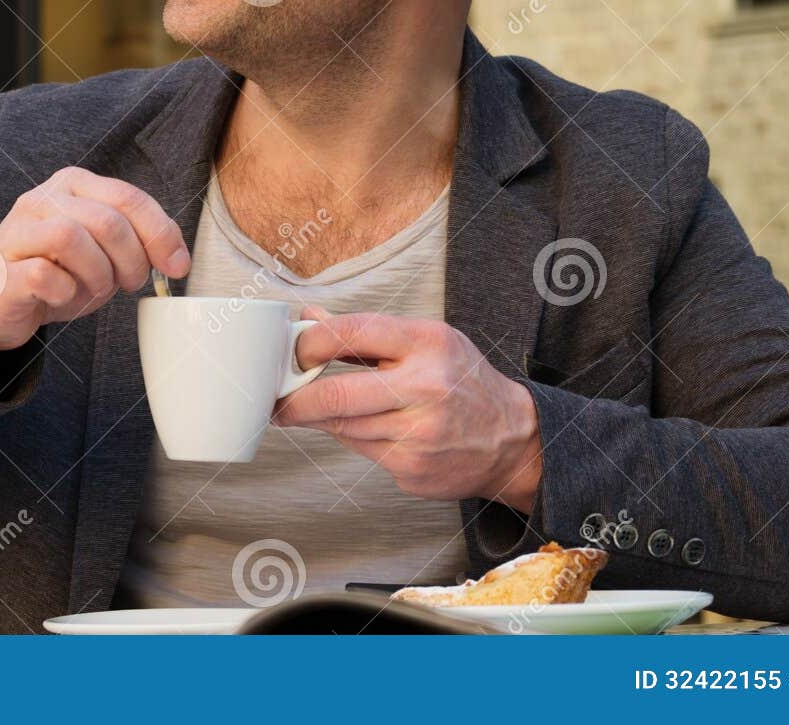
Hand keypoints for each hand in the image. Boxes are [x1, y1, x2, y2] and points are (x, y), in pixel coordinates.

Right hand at [0, 167, 190, 366]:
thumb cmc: (55, 274)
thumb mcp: (102, 253)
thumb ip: (135, 242)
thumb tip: (177, 258)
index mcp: (74, 185)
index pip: (129, 198)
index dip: (161, 234)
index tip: (177, 267)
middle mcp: (43, 198)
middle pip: (107, 220)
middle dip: (132, 260)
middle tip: (129, 284)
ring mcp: (18, 230)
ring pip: (72, 237)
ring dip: (98, 275)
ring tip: (95, 290)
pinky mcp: (2, 268)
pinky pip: (45, 275)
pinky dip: (65, 293)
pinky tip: (62, 297)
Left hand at [272, 308, 542, 511]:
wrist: (512, 439)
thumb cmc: (461, 380)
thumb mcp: (424, 340)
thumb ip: (365, 333)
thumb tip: (308, 319)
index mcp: (427, 343)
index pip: (352, 333)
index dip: (310, 343)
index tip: (293, 352)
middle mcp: (425, 388)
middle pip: (336, 395)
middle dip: (295, 400)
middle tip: (276, 400)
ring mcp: (420, 434)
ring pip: (343, 427)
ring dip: (321, 419)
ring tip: (315, 409)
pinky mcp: (413, 469)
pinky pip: (362, 451)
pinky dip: (353, 438)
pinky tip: (366, 428)